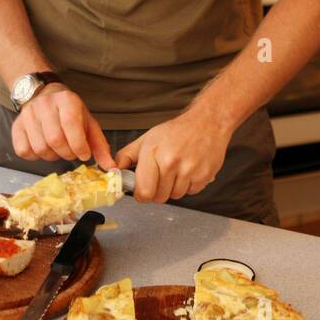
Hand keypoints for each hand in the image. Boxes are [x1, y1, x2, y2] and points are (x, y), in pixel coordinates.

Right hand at [11, 84, 115, 168]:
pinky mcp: (16, 126)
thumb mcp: (89, 124)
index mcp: (66, 100)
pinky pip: (24, 151)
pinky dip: (35, 157)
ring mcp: (27, 115)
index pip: (71, 125)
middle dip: (67, 153)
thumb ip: (100, 146)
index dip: (79, 145)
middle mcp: (44, 105)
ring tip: (58, 149)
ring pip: (40, 148)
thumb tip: (111, 167)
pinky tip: (44, 149)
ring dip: (53, 156)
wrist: (44, 96)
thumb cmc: (70, 113)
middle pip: (55, 140)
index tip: (84, 154)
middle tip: (72, 153)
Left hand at [113, 103, 232, 203]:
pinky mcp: (204, 175)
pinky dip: (188, 186)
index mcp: (153, 153)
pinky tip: (188, 170)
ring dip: (173, 188)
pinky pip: (191, 193)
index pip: (143, 191)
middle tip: (161, 177)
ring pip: (175, 196)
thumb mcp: (146, 139)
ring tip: (176, 170)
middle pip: (159, 198)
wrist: (207, 122)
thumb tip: (112, 172)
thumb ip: (126, 157)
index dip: (141, 194)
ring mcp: (189, 170)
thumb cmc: (176, 131)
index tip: (143, 189)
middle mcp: (170, 162)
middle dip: (158, 191)